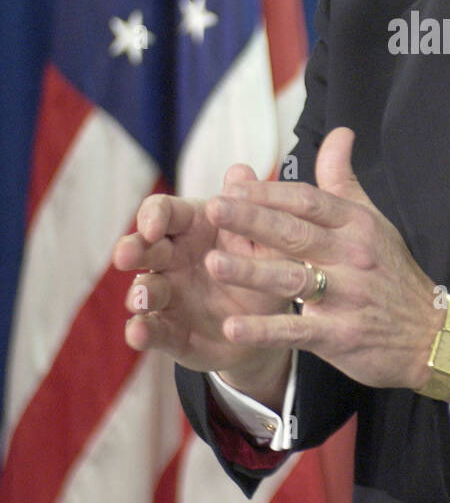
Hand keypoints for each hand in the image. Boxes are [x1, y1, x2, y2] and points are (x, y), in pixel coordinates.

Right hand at [113, 164, 292, 397]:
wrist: (269, 321)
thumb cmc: (263, 267)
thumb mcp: (265, 239)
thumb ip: (251, 208)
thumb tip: (241, 170)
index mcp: (192, 227)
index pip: (164, 211)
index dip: (154, 215)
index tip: (153, 226)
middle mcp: (172, 258)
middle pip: (143, 247)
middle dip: (132, 249)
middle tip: (125, 256)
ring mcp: (168, 295)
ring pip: (144, 289)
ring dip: (139, 292)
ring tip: (140, 298)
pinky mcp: (169, 331)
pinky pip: (151, 330)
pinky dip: (141, 331)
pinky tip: (138, 332)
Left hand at [201, 128, 444, 391]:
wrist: (429, 334)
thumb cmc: (391, 271)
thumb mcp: (373, 220)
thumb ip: (344, 179)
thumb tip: (340, 131)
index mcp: (357, 224)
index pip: (308, 201)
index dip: (269, 193)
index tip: (232, 186)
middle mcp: (352, 255)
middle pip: (295, 233)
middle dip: (251, 220)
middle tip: (212, 209)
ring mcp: (348, 296)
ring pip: (293, 279)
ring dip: (251, 271)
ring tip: (212, 263)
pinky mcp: (340, 336)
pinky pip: (297, 330)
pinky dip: (265, 330)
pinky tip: (231, 328)